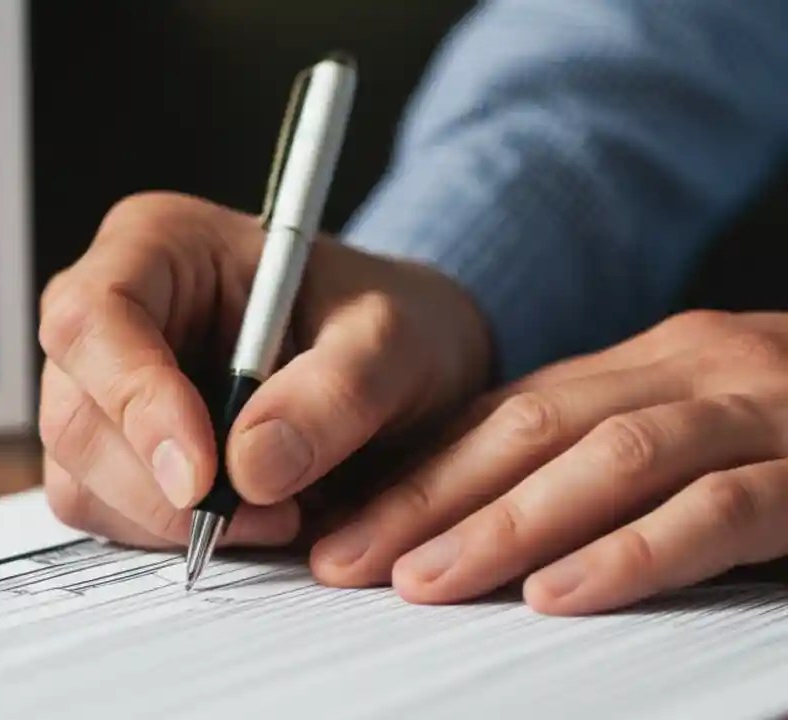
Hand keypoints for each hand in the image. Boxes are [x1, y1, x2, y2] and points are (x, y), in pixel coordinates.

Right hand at [36, 192, 490, 548]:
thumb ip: (335, 391)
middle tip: (267, 515)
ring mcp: (99, 393)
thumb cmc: (381, 324)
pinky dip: (171, 538)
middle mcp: (107, 318)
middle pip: (74, 416)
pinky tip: (248, 520)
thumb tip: (251, 469)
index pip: (93, 318)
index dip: (133, 400)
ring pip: (80, 480)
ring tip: (278, 514)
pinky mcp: (111, 458)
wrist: (398, 367)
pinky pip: (105, 517)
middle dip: (160, 488)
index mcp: (153, 245)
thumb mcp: (391, 337)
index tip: (201, 477)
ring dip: (172, 522)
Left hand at [311, 309, 787, 613]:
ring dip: (506, 524)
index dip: (413, 471)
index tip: (338, 526)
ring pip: (610, 460)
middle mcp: (692, 369)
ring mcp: (761, 410)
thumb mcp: (685, 422)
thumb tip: (467, 508)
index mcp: (645, 363)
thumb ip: (594, 451)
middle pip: (530, 429)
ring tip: (424, 583)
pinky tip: (563, 594)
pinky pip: (719, 509)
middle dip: (427, 499)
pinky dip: (634, 552)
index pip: (502, 413)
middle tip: (344, 560)